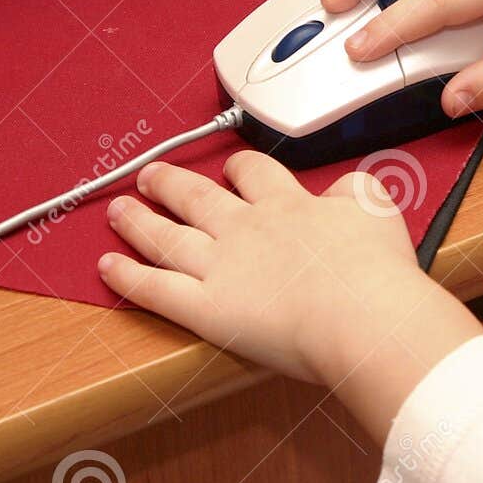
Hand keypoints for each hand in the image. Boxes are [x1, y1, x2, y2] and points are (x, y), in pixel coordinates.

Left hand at [99, 152, 480, 419]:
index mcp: (287, 205)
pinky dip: (127, 277)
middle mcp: (246, 229)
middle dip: (171, 184)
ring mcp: (220, 267)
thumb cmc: (375, 270)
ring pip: (166, 236)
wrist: (363, 314)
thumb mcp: (376, 207)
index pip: (254, 174)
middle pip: (197, 197)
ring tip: (118, 209)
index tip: (231, 169)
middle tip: (151, 176)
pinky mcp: (206, 309)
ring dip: (138, 221)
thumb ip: (353, 190)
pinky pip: (155, 288)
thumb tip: (340, 190)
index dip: (238, 168)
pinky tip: (106, 265)